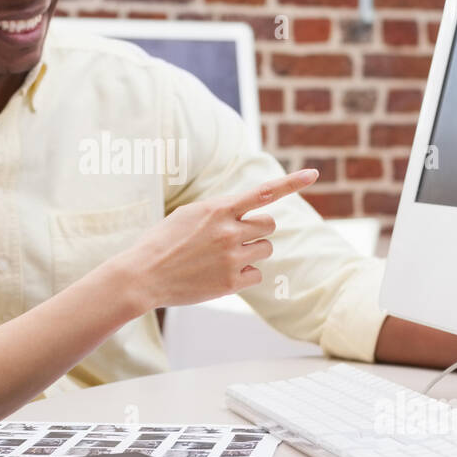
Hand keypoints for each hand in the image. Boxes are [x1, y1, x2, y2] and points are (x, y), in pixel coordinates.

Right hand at [119, 169, 317, 310]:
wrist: (142, 276)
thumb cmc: (162, 242)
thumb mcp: (188, 215)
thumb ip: (218, 211)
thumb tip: (243, 214)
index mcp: (217, 209)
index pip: (263, 192)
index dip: (291, 182)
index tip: (313, 174)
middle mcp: (229, 231)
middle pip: (269, 225)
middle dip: (258, 230)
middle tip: (236, 237)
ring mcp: (231, 257)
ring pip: (266, 249)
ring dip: (253, 251)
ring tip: (226, 256)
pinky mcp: (231, 282)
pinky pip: (256, 274)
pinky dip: (245, 274)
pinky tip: (222, 274)